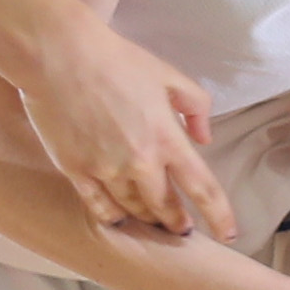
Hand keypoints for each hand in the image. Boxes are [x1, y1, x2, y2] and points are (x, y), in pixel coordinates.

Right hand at [20, 11, 236, 240]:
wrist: (60, 55)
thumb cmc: (116, 60)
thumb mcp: (168, 75)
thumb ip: (195, 106)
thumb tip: (204, 138)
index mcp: (167, 138)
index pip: (202, 187)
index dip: (219, 215)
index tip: (229, 233)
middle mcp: (139, 162)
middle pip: (165, 208)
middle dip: (177, 222)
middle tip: (182, 229)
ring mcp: (106, 170)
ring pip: (133, 209)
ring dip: (147, 218)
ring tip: (152, 222)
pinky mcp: (76, 171)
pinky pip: (99, 206)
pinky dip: (113, 216)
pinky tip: (119, 218)